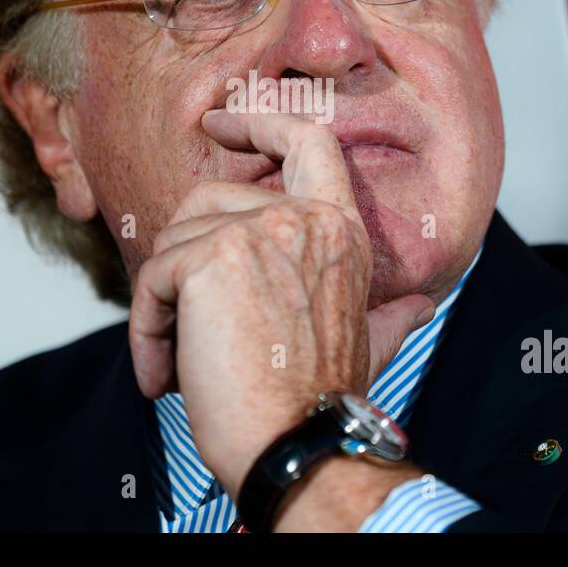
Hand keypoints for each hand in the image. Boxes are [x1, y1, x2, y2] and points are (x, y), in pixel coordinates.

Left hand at [129, 109, 435, 498]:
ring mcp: (257, 232)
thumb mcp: (369, 343)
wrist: (298, 446)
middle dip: (183, 262)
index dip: (262, 120)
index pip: (307, 141)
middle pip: (208, 201)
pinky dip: (145, 328)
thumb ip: (391, 314)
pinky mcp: (210, 259)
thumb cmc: (322, 401)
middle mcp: (304, 219)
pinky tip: (163, 375)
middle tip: (184, 328)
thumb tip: (422, 306)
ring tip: (180, 364)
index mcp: (341, 231)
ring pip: (173, 243)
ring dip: (162, 308)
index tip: (221, 121)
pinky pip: (152, 279)